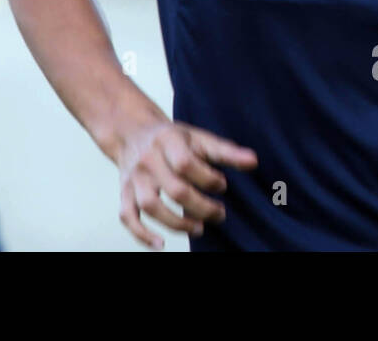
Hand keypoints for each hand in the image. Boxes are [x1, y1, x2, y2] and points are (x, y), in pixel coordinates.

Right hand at [116, 120, 257, 249]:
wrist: (132, 133)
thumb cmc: (172, 139)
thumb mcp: (198, 138)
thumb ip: (225, 151)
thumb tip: (254, 162)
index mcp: (167, 140)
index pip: (186, 164)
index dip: (208, 179)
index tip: (222, 185)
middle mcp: (148, 159)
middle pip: (174, 190)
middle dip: (201, 207)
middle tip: (219, 213)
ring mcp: (134, 178)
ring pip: (151, 206)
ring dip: (177, 223)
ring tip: (198, 228)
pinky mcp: (124, 192)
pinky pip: (127, 216)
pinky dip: (142, 234)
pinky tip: (161, 245)